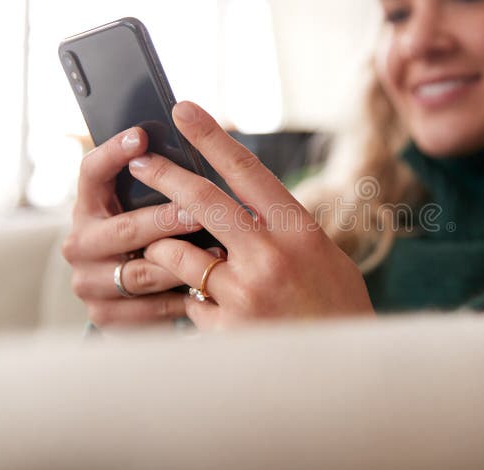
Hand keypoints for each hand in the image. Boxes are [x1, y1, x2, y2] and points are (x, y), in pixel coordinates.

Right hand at [62, 127, 222, 327]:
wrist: (134, 299)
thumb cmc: (155, 237)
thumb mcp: (148, 207)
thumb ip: (161, 185)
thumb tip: (196, 142)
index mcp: (89, 206)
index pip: (91, 172)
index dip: (113, 152)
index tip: (141, 134)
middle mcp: (80, 243)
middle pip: (123, 229)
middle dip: (164, 220)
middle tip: (197, 212)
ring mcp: (89, 282)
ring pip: (140, 273)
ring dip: (181, 264)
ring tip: (219, 254)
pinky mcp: (105, 316)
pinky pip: (149, 309)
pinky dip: (181, 299)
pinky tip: (210, 289)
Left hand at [130, 101, 374, 329]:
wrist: (343, 372)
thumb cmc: (337, 309)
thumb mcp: (323, 257)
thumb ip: (283, 230)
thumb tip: (244, 206)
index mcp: (299, 230)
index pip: (246, 170)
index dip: (211, 136)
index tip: (183, 111)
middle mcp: (270, 255)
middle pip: (203, 200)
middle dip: (164, 174)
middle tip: (140, 159)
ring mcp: (244, 293)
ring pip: (179, 253)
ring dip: (166, 248)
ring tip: (166, 252)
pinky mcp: (224, 328)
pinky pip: (191, 302)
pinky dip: (196, 300)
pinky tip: (217, 311)